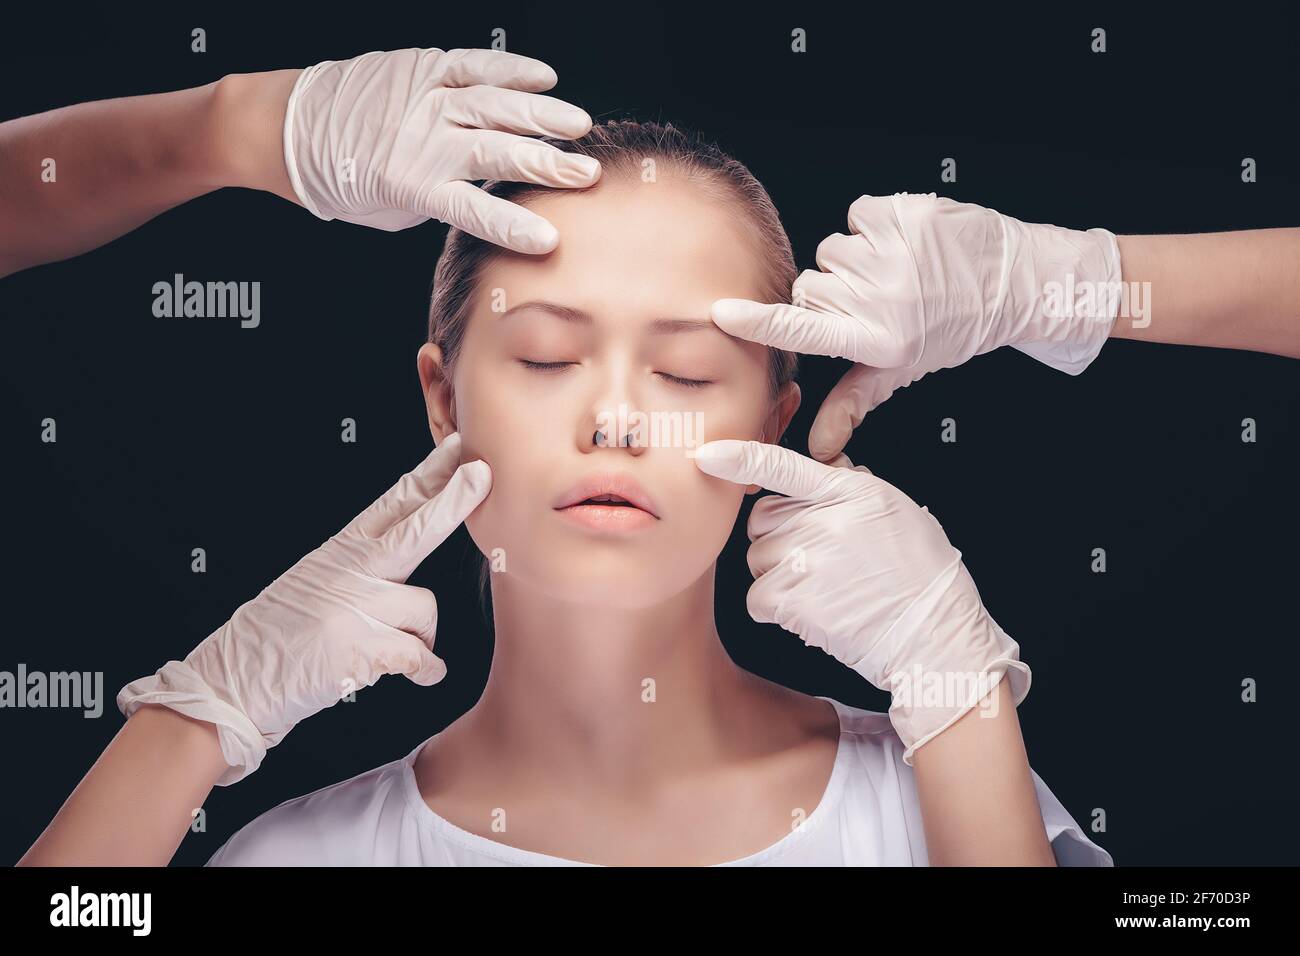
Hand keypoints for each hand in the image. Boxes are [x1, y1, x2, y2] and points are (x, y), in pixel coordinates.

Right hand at [116, 432, 490, 784]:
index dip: (428, 476)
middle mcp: (346, 572)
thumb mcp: (312, 586)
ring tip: (394, 652)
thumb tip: (409, 560)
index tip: (457, 449)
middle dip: (452, 501)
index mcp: (338, 553)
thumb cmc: (273, 642)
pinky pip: (418, 654)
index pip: (391, 504)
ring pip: (425, 609)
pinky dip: (426, 669)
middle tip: (483, 473)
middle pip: (413, 529)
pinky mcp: (356, 648)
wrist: (228, 686)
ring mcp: (351, 608)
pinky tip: (424, 675)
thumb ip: (361, 570)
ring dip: (422, 637)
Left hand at [282, 47, 600, 249]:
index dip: (512, 227)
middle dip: (546, 166)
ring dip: (541, 116)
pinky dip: (509, 69)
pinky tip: (544, 77)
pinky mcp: (421, 68)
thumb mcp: (389, 208)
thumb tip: (483, 200)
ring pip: (494, 106)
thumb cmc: (339, 176)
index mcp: (412, 184)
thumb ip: (438, 201)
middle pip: (496, 153)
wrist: (289, 126)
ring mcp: (425, 99)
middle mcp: (423, 138)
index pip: (473, 210)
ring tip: (579, 127)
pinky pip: (472, 65)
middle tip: (586, 176)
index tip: (547, 241)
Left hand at [692, 438, 1029, 763]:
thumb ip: (853, 485)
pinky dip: (775, 608)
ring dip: (777, 574)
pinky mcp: (796, 602)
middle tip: (816, 558)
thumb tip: (825, 465)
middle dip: (778, 535)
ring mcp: (808, 562)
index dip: (740, 456)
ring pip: (757, 559)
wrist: (936, 635)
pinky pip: (757, 598)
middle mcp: (826, 522)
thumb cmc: (922, 575)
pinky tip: (811, 610)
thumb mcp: (897, 510)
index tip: (705, 453)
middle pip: (761, 519)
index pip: (784, 465)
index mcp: (851, 493)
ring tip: (824, 588)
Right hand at [709, 193, 1120, 462]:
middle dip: (830, 289)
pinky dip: (874, 225)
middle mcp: (883, 298)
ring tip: (891, 271)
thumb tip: (818, 448)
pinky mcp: (904, 215)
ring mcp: (893, 253)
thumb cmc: (950, 330)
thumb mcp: (900, 370)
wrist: (1009, 282)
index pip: (802, 328)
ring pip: (834, 250)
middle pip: (812, 285)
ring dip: (855, 257)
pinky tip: (901, 243)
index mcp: (875, 339)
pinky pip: (858, 215)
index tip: (723, 312)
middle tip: (869, 298)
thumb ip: (851, 403)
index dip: (758, 321)